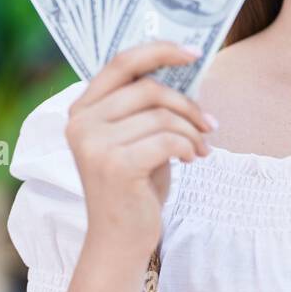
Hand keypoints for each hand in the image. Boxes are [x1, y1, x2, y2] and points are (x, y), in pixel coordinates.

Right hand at [65, 40, 215, 262]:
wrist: (120, 239)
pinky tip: (192, 160)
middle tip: (210, 125)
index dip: (160, 51)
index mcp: (82, 109)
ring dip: (192, 132)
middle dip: (188, 105)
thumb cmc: (136, 185)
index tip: (195, 52)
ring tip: (201, 148)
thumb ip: (148, 106)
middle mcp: (80, 123)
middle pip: (150, 89)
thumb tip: (187, 68)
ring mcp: (93, 144)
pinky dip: (188, 147)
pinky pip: (168, 140)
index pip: (122, 63)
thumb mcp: (138, 138)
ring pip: (162, 116)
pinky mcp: (114, 165)